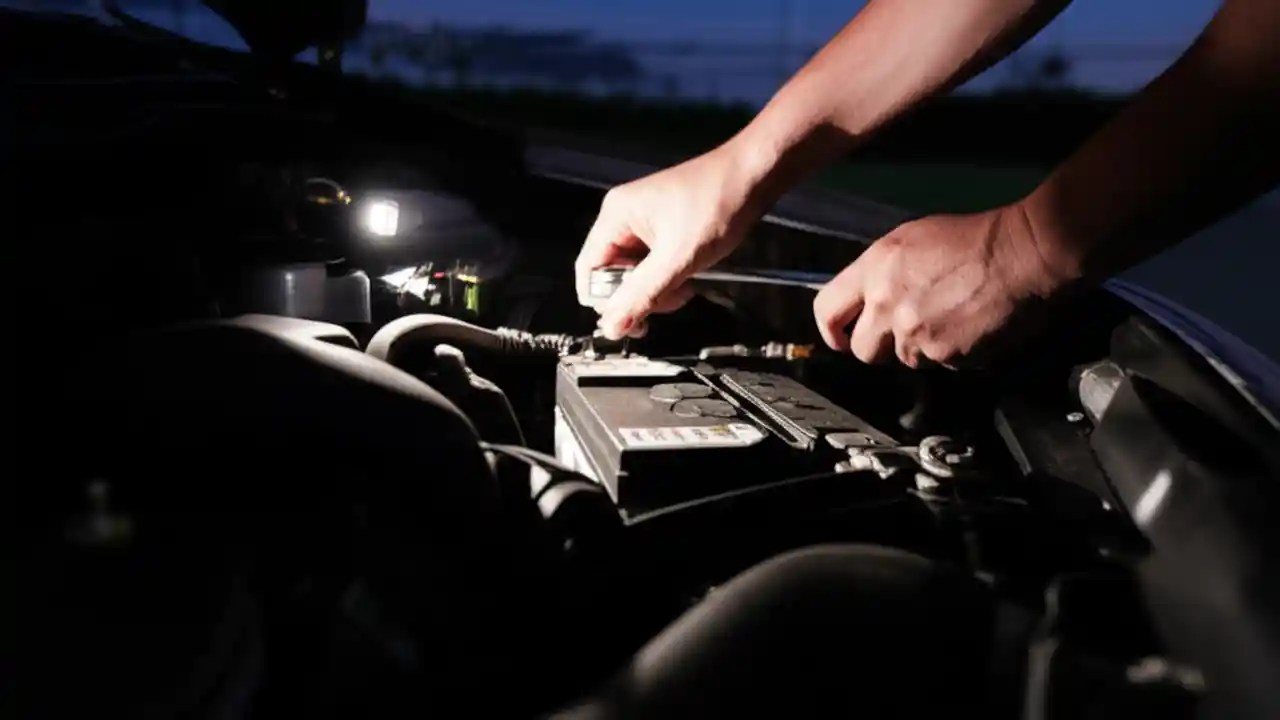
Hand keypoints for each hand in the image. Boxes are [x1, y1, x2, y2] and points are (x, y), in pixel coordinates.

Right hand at [575, 140, 768, 338]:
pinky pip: (654, 265)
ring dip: (656, 289)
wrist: (754, 177)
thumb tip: (612, 325)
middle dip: (637, 295)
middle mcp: (624, 216)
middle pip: (612, 274)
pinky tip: (688, 279)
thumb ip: (642, 294)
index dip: (604, 299)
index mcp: (616, 215)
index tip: (628, 320)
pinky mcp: (664, 229)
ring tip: (683, 288)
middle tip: (665, 302)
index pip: (589, 268)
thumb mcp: (678, 258)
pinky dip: (668, 278)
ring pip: (635, 273)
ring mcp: (644, 223)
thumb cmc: (718, 202)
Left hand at [812, 203, 1073, 367]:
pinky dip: (952, 352)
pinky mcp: (945, 356)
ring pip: (906, 358)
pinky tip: (968, 325)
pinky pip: (940, 364)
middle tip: (904, 332)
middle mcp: (887, 304)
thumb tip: (869, 298)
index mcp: (874, 269)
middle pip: (863, 350)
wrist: (1022, 255)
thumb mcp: (912, 239)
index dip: (831, 331)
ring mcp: (915, 333)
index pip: (827, 310)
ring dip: (923, 346)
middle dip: (881, 347)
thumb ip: (881, 272)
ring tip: (949, 316)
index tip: (839, 338)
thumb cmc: (976, 238)